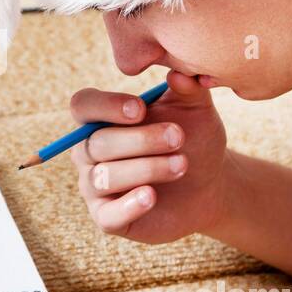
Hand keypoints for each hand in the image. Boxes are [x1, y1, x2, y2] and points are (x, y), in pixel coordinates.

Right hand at [69, 71, 230, 243]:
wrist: (209, 184)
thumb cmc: (193, 139)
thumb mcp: (195, 109)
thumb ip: (188, 88)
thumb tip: (180, 73)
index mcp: (101, 119)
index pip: (82, 105)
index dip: (106, 106)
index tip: (141, 109)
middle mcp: (89, 152)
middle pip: (98, 142)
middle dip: (140, 140)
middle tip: (179, 138)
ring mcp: (95, 187)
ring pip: (105, 176)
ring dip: (145, 169)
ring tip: (181, 165)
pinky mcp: (108, 218)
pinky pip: (108, 214)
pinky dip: (129, 204)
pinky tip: (152, 195)